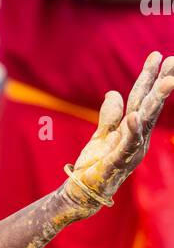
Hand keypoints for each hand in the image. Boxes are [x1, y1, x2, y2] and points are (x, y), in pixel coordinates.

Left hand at [62, 52, 173, 215]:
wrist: (83, 192)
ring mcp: (130, 151)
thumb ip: (110, 115)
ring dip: (156, 101)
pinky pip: (125, 145)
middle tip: (173, 61)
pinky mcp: (116, 163)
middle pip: (150, 106)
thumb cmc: (95, 165)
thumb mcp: (102, 134)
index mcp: (133, 129)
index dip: (149, 76)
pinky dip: (131, 130)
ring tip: (166, 81)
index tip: (158, 55)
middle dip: (161, 82)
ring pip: (145, 121)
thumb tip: (114, 93)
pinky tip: (134, 116)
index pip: (142, 98)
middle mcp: (137, 138)